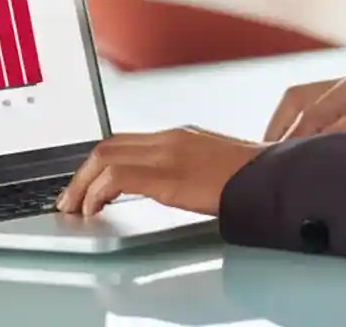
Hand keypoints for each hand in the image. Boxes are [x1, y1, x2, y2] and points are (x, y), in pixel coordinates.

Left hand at [56, 127, 263, 216]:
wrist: (274, 177)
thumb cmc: (253, 178)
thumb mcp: (214, 167)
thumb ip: (189, 170)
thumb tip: (173, 187)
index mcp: (179, 136)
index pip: (125, 141)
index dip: (98, 164)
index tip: (86, 186)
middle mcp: (169, 138)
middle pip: (107, 145)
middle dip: (81, 174)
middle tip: (70, 200)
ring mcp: (168, 153)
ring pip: (104, 157)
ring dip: (82, 185)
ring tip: (76, 209)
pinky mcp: (168, 175)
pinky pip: (117, 177)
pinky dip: (97, 193)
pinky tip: (96, 210)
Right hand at [264, 68, 345, 154]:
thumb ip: (336, 134)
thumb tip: (303, 142)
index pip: (307, 108)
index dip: (288, 135)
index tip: (272, 160)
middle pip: (300, 99)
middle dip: (280, 125)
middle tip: (262, 153)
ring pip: (310, 106)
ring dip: (294, 129)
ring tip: (279, 155)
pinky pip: (325, 116)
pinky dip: (310, 132)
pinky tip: (305, 152)